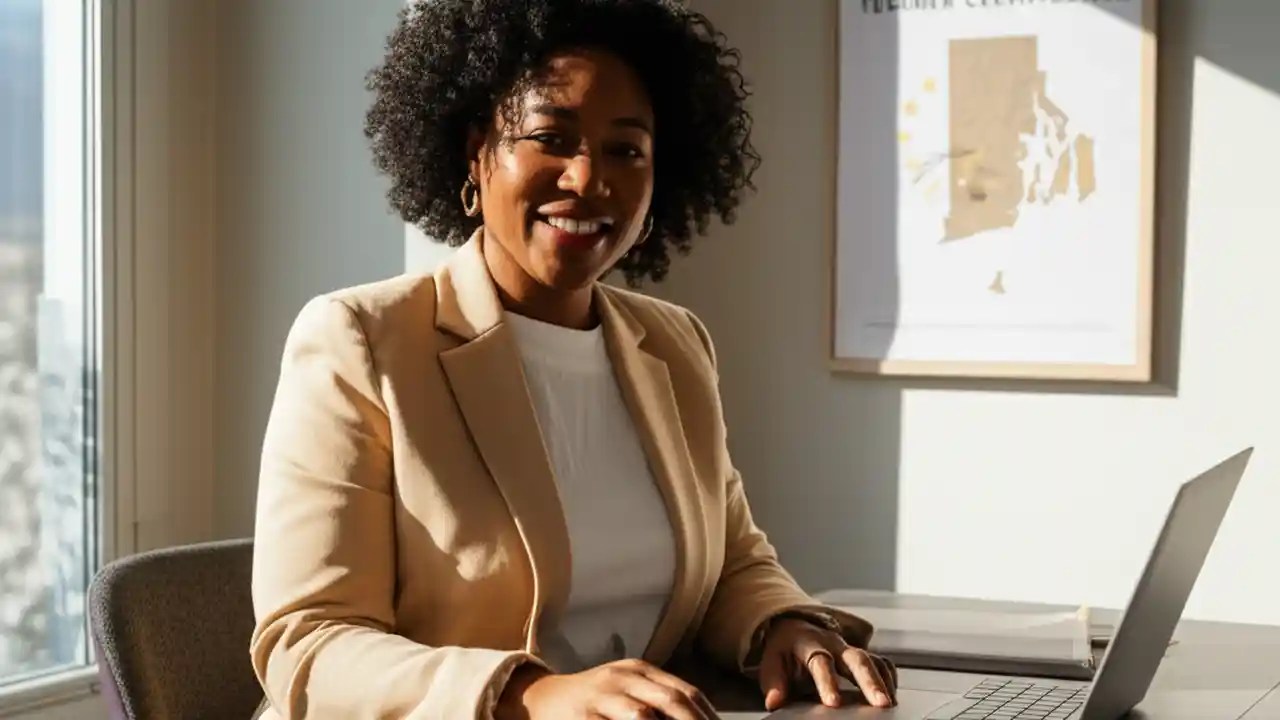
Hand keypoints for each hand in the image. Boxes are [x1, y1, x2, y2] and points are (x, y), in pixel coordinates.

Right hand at [496, 658, 719, 719]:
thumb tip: (700, 719)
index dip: (708, 717)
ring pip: (641, 717)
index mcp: (640, 671)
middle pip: (672, 701)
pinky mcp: (582, 716)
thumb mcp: (626, 691)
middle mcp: (623, 678)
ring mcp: (601, 696)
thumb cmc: (591, 700)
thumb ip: (658, 703)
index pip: (686, 692)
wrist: (540, 697)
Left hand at [757, 617, 897, 711]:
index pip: (820, 662)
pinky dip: (889, 677)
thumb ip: (773, 683)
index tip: (834, 703)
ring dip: (883, 682)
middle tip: (880, 703)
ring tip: (890, 704)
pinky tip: (892, 694)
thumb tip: (774, 702)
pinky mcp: (862, 653)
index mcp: (809, 643)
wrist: (794, 625)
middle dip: (870, 681)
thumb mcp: (771, 662)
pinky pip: (881, 662)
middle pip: (857, 659)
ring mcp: (850, 648)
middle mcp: (834, 643)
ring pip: (873, 660)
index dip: (827, 682)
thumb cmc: (784, 649)